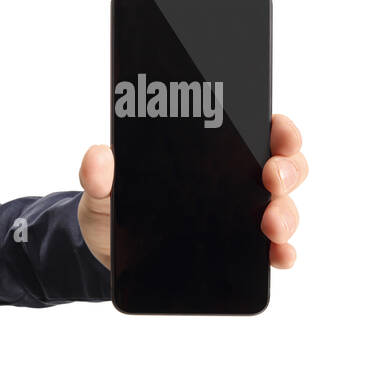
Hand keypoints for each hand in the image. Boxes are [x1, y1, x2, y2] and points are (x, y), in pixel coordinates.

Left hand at [76, 113, 307, 268]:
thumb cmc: (112, 208)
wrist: (105, 253)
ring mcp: (240, 217)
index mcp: (210, 153)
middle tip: (272, 178)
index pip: (258, 131)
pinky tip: (278, 255)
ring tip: (271, 225)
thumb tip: (98, 156)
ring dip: (286, 214)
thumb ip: (97, 172)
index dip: (278, 128)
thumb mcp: (100, 189)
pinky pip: (270, 251)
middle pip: (282, 168)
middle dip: (287, 170)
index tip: (276, 130)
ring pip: (282, 208)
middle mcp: (235, 182)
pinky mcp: (236, 252)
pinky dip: (281, 253)